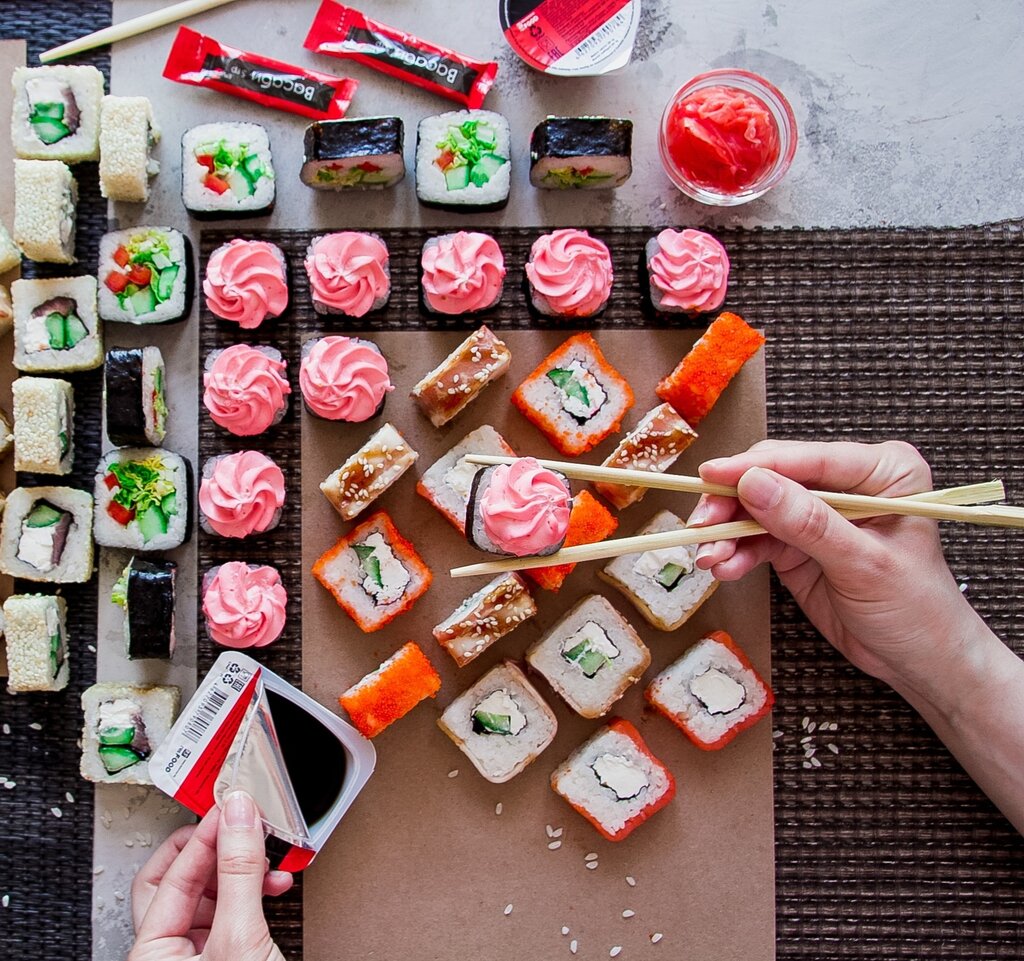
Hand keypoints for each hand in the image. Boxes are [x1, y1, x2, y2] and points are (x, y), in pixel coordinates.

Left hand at [129, 791, 292, 960]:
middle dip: (218, 848)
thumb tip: (237, 817)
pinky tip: (274, 882)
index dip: (205, 836)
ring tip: (265, 854)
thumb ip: (239, 874)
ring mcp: (199, 954)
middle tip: (239, 823)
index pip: (170, 875)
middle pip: (184, 878)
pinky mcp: (230, 954)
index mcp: (152, 951)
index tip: (234, 808)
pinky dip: (257, 890)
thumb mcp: (240, 935)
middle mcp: (169, 952)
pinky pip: (236, 907)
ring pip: (214, 890)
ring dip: (245, 867)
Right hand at [690, 440, 981, 690]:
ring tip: (709, 559)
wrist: (920, 663)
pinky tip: (723, 568)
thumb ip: (808, 523)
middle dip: (733, 503)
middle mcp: (848, 483)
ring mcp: (819, 512)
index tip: (711, 475)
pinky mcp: (798, 542)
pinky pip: (756, 539)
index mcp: (882, 471)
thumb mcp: (864, 565)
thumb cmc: (916, 609)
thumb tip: (753, 484)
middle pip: (773, 476)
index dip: (755, 466)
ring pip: (756, 508)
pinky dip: (736, 553)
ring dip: (727, 533)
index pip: (808, 458)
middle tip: (702, 527)